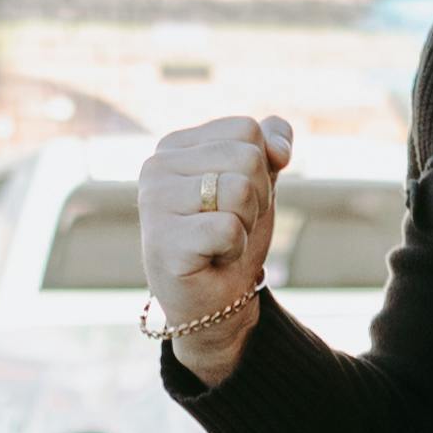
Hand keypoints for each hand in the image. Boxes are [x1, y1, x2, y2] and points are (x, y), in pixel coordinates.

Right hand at [141, 112, 293, 383]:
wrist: (215, 302)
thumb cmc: (230, 239)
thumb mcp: (256, 183)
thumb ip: (268, 147)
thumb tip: (279, 149)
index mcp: (174, 147)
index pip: (246, 129)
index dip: (262, 169)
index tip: (237, 200)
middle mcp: (155, 168)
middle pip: (247, 157)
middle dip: (258, 197)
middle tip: (233, 225)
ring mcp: (154, 204)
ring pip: (240, 189)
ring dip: (247, 223)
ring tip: (222, 241)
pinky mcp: (163, 242)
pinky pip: (229, 228)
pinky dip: (235, 248)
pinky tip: (213, 259)